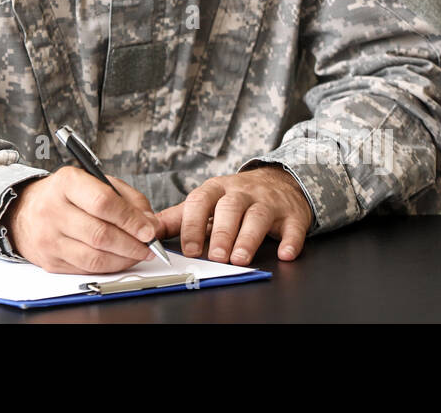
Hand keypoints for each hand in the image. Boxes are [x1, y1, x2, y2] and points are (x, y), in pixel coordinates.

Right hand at [5, 167, 164, 273]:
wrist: (24, 212)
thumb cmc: (65, 195)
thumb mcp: (94, 182)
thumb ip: (126, 198)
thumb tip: (150, 223)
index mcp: (66, 183)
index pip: (102, 203)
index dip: (131, 219)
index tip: (149, 229)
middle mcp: (53, 210)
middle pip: (100, 234)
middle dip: (132, 244)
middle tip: (149, 245)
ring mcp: (49, 238)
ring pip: (95, 257)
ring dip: (124, 259)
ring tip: (138, 253)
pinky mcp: (50, 261)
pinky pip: (87, 270)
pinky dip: (110, 267)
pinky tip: (119, 259)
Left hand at [157, 166, 312, 264]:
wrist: (278, 181)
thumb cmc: (234, 198)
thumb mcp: (205, 201)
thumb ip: (178, 218)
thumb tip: (148, 230)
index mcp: (216, 189)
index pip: (200, 201)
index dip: (192, 225)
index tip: (188, 249)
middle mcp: (241, 192)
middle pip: (230, 208)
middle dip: (221, 233)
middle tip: (215, 256)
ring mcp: (268, 202)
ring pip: (258, 216)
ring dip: (248, 239)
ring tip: (239, 259)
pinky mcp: (291, 214)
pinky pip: (292, 227)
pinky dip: (290, 241)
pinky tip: (284, 254)